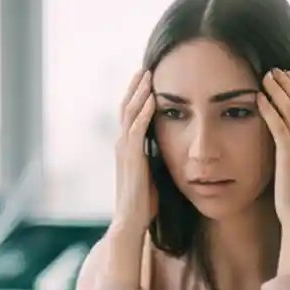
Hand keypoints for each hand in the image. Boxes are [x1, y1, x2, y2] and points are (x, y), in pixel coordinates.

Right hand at [111, 69, 156, 235]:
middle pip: (126, 107)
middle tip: (146, 67)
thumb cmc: (143, 202)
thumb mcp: (151, 173)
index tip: (147, 80)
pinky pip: (137, 130)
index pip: (129, 114)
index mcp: (126, 147)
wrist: (130, 222)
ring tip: (148, 75)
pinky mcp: (132, 159)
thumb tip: (167, 147)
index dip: (137, 96)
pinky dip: (144, 112)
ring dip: (139, 93)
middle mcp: (122, 145)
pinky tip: (153, 99)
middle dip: (136, 87)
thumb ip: (154, 157)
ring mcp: (124, 151)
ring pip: (129, 114)